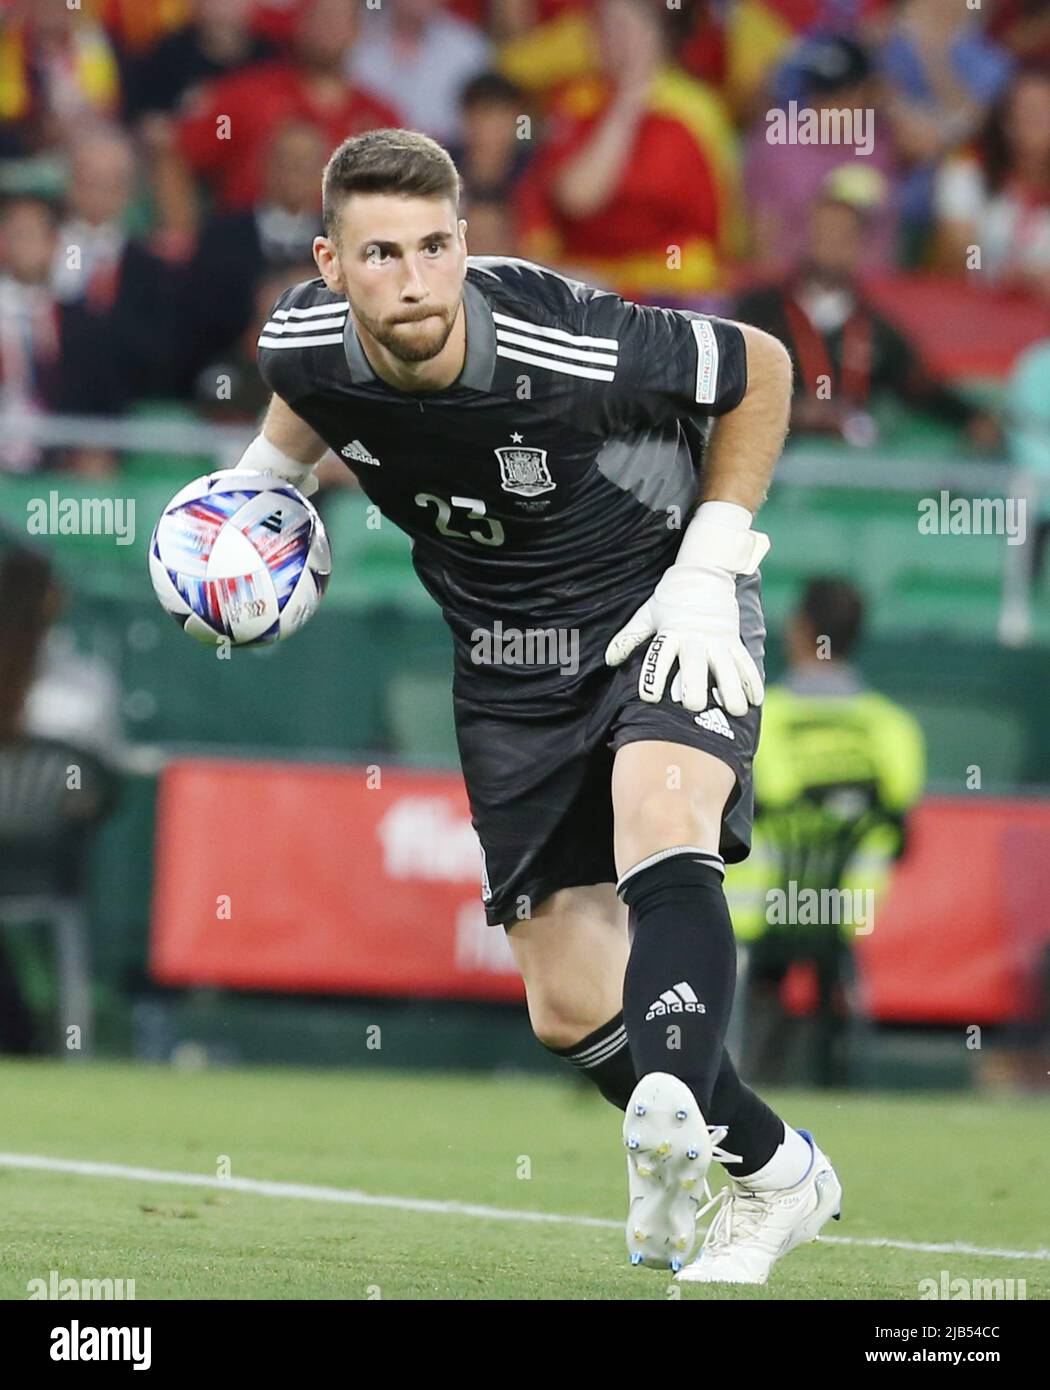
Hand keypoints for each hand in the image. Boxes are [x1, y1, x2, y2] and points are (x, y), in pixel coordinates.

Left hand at [605, 562, 763, 716]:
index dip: (653, 677)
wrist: (704, 573)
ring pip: (726, 667)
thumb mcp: (647, 614)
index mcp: (671, 632)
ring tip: (735, 710)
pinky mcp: (734, 640)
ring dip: (731, 689)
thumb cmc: (671, 598)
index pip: (659, 657)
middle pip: (695, 665)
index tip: (650, 697)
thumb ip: (629, 637)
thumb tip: (609, 660)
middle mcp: (695, 638)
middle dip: (694, 686)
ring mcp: (718, 640)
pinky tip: (756, 700)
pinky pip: (745, 662)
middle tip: (692, 706)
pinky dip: (752, 681)